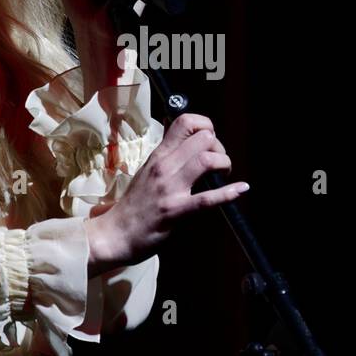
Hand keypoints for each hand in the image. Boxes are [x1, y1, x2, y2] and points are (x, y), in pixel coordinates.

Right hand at [84, 113, 248, 273]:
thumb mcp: (147, 171)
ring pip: (207, 161)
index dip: (206, 125)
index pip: (185, 121)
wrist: (114, 234)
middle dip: (220, 148)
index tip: (210, 140)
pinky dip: (229, 193)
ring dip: (224, 164)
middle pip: (203, 138)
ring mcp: (170, 188)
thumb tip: (185, 139)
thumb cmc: (134, 205)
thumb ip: (167, 156)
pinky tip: (241, 189)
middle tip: (219, 163)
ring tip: (225, 175)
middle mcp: (164, 166)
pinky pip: (206, 199)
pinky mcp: (175, 211)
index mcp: (159, 155)